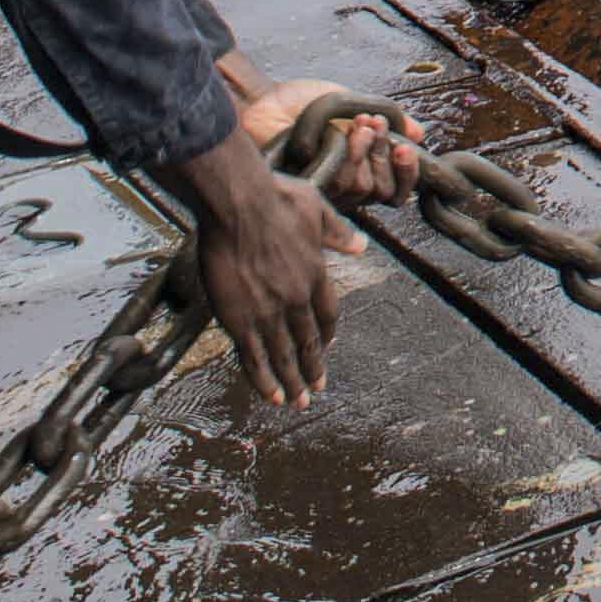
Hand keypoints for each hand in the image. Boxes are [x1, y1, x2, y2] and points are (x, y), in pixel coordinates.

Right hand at [166, 129, 354, 407]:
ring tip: (298, 402)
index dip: (326, 334)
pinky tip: (271, 396)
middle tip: (317, 390)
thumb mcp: (317, 209)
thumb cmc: (276, 198)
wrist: (239, 204)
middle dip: (313, 369)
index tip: (326, 347)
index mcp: (315, 274)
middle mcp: (296, 298)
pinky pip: (253, 357)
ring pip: (283, 356)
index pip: (326, 314)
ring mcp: (268, 312)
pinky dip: (263, 380)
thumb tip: (361, 245)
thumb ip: (337, 232)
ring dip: (293, 382)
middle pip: (308, 342)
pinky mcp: (239, 319)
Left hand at [234, 72, 418, 206]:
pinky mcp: (306, 192)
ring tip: (356, 124)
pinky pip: (338, 184)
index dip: (407, 174)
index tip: (406, 148)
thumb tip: (418, 133)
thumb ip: (385, 117)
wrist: (267, 98)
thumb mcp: (354, 104)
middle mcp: (344, 187)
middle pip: (382, 191)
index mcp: (360, 169)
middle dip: (383, 153)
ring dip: (365, 150)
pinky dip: (347, 153)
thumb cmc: (303, 102)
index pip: (396, 191)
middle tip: (373, 125)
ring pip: (362, 187)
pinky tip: (342, 132)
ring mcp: (325, 192)